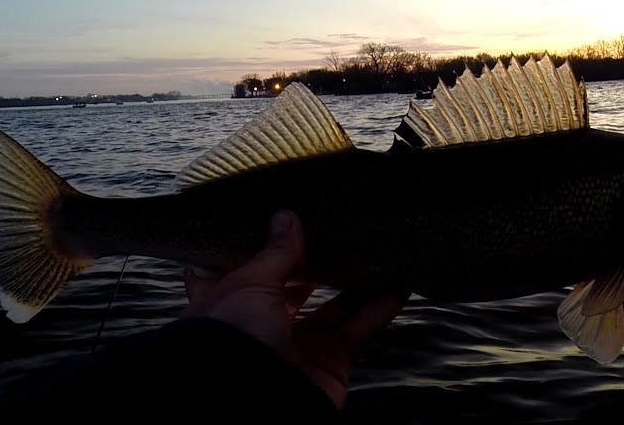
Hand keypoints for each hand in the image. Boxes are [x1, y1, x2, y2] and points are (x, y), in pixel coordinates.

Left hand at [182, 211, 408, 408]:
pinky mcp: (328, 364)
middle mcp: (260, 326)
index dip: (255, 247)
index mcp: (226, 305)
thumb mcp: (248, 285)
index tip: (275, 220)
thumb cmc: (234, 344)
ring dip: (356, 284)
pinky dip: (379, 310)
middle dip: (314, 263)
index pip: (237, 271)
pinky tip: (398, 286)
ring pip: (332, 308)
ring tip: (376, 251)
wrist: (256, 410)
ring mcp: (296, 347)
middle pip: (292, 288)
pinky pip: (357, 331)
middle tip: (336, 230)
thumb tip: (287, 218)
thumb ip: (275, 252)